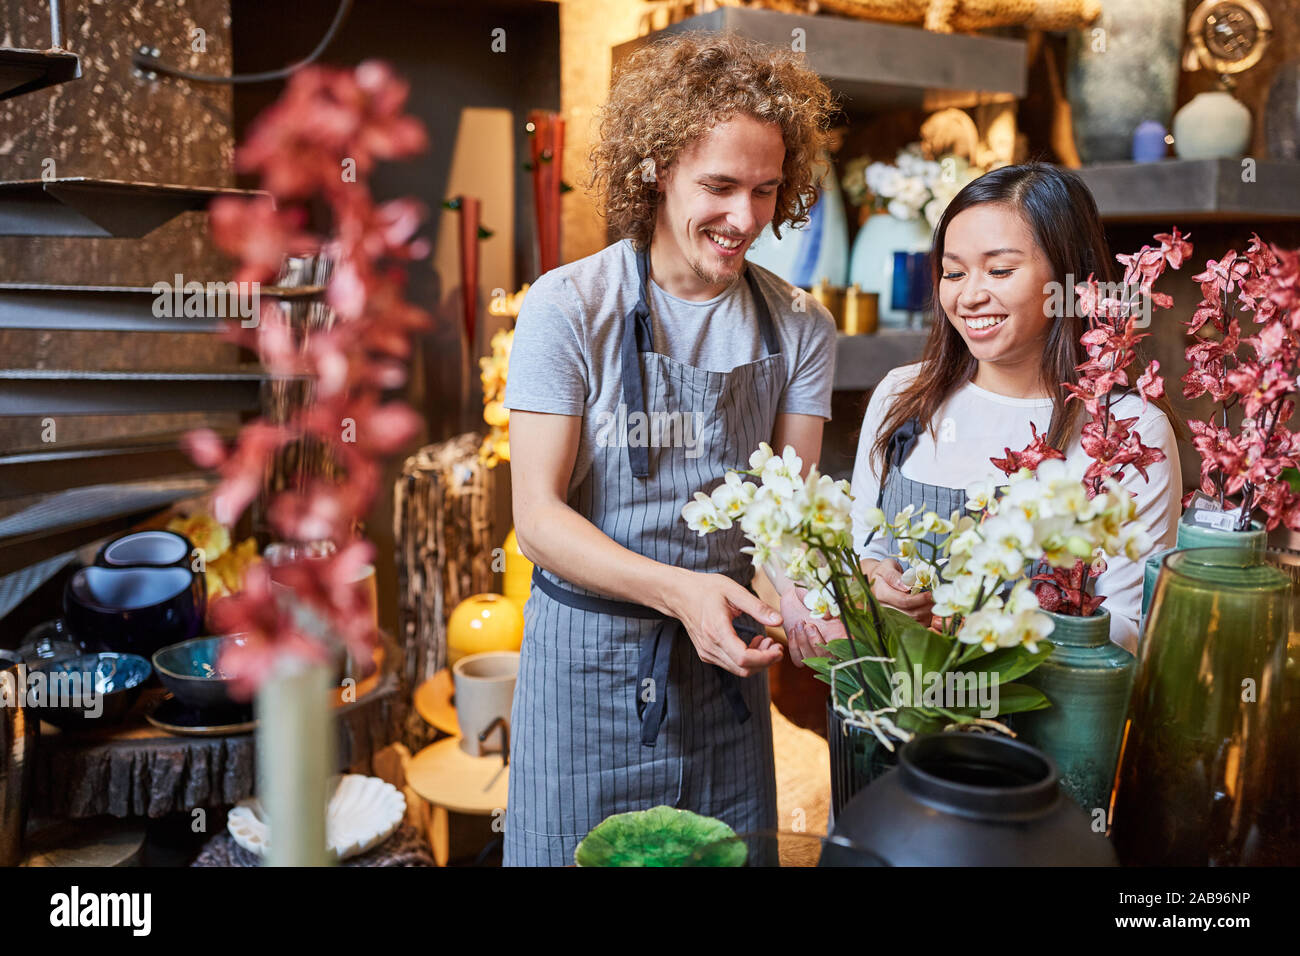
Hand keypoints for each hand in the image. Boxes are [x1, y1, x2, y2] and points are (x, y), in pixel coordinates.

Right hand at [666, 570, 783, 676]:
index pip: (744, 658)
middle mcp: (710, 647)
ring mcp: (707, 653)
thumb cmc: (705, 589)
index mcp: (717, 631)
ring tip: (767, 641)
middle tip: (776, 645)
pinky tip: (754, 642)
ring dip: (758, 661)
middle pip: (744, 669)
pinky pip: (731, 664)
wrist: (679, 594)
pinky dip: (747, 659)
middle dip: (765, 661)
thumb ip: (757, 607)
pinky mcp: (707, 654)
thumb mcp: (733, 590)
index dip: (765, 658)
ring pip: (739, 670)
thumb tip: (779, 620)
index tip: (778, 648)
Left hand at [780, 585, 846, 667]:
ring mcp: (815, 648)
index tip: (830, 636)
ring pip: (812, 660)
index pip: (850, 649)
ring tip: (799, 623)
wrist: (796, 594)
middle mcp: (831, 642)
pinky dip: (794, 647)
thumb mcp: (819, 594)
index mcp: (842, 631)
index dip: (842, 649)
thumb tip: (827, 613)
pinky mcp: (800, 650)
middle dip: (816, 645)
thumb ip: (826, 603)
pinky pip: (798, 659)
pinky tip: (793, 630)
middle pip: (829, 659)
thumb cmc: (811, 591)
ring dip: (803, 643)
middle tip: (808, 625)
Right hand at [862, 558, 933, 623]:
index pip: (904, 601)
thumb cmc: (883, 572)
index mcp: (881, 594)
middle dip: (926, 607)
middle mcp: (884, 608)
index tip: (931, 594)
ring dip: (927, 614)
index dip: (920, 599)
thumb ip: (895, 577)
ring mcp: (889, 617)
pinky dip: (924, 620)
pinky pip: (913, 625)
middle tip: (936, 599)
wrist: (875, 581)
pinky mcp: (895, 621)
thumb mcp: (888, 567)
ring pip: (914, 621)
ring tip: (933, 604)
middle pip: (910, 614)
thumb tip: (907, 587)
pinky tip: (928, 611)